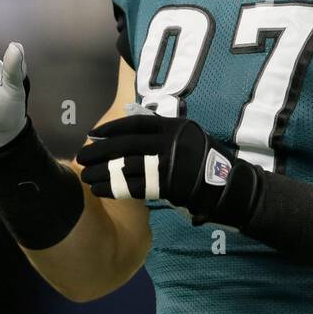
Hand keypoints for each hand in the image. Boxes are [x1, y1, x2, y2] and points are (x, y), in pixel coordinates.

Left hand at [76, 113, 257, 227]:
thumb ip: (162, 133)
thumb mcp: (188, 138)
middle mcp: (172, 142)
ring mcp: (171, 164)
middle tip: (81, 156)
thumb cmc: (205, 163)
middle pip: (126, 145)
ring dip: (102, 172)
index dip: (112, 128)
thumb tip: (128, 128)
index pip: (136, 123)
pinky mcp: (169, 186)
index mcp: (176, 127)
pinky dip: (113, 188)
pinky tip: (100, 190)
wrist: (231, 188)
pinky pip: (134, 187)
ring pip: (126, 167)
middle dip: (100, 151)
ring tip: (86, 176)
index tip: (93, 134)